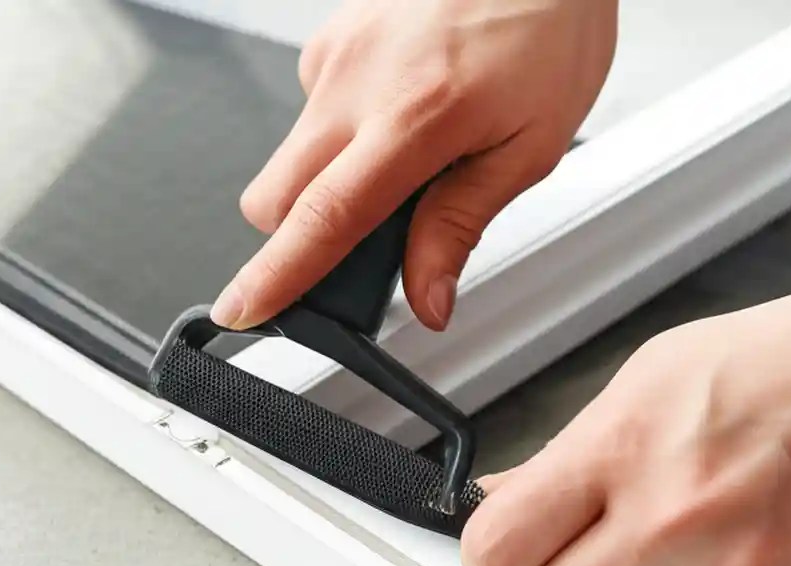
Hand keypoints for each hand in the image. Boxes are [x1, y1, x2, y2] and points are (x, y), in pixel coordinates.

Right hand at [213, 0, 616, 330]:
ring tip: (408, 155)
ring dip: (329, 180)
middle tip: (366, 238)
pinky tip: (403, 107)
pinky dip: (346, 129)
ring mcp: (336, 53)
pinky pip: (315, 107)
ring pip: (293, 154)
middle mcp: (356, 82)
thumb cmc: (547, 29)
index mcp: (413, 118)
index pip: (325, 217)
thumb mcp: (529, 146)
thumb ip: (461, 225)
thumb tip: (427, 298)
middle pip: (275, 197)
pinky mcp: (332, 34)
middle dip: (299, 236)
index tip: (243, 311)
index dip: (277, 275)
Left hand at [460, 268, 790, 565]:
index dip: (495, 555)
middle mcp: (676, 516)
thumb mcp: (653, 376)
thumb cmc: (789, 362)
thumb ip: (573, 449)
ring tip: (700, 526)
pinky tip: (745, 548)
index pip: (499, 546)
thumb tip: (504, 495)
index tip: (508, 549)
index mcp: (624, 447)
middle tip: (605, 542)